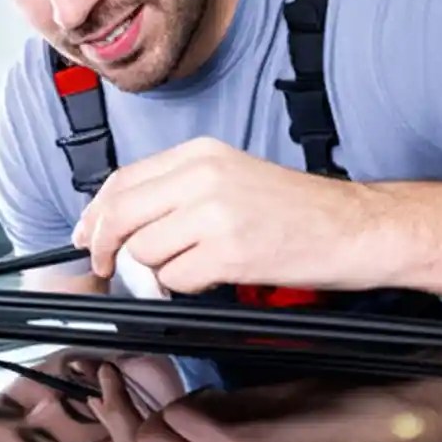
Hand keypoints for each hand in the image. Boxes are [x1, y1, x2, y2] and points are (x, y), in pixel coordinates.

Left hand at [71, 137, 383, 295]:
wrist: (355, 227)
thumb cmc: (294, 209)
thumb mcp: (229, 176)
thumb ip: (176, 190)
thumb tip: (120, 220)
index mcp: (199, 154)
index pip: (122, 180)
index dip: (96, 213)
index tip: (86, 234)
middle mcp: (203, 177)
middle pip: (120, 215)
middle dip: (104, 246)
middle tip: (105, 265)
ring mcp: (215, 214)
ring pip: (144, 250)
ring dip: (153, 271)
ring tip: (187, 268)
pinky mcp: (230, 253)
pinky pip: (174, 279)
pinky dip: (182, 287)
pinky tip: (210, 277)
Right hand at [86, 364, 353, 441]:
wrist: (359, 421)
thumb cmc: (302, 417)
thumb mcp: (235, 425)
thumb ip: (191, 424)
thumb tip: (147, 401)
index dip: (113, 423)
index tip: (102, 387)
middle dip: (117, 408)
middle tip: (111, 372)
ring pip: (152, 439)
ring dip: (156, 403)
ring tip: (191, 391)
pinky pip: (184, 419)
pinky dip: (190, 401)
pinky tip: (216, 397)